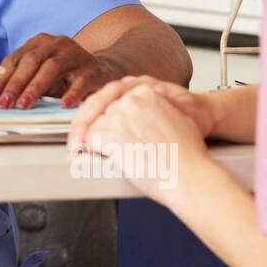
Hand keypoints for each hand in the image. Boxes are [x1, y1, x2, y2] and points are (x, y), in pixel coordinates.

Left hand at [0, 33, 123, 108]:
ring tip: (24, 105)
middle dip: (14, 84)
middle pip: (30, 61)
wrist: (105, 70)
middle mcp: (56, 44)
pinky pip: (81, 81)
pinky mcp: (92, 69)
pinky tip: (63, 105)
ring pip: (51, 68)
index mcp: (39, 43)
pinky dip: (72, 93)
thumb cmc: (66, 76)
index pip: (13, 60)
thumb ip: (23, 80)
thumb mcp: (41, 75)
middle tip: (3, 104)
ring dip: (35, 87)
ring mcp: (75, 55)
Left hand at [68, 80, 210, 200]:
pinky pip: (90, 139)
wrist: (190, 175)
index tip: (91, 121)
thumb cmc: (186, 154)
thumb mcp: (175, 118)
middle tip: (76, 139)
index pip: (111, 97)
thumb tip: (140, 117)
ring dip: (87, 138)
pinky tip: (86, 154)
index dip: (99, 112)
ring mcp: (122, 118)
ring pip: (92, 124)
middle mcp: (131, 101)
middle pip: (97, 109)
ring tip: (82, 149)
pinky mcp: (114, 137)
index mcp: (145, 92)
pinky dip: (86, 147)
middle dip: (85, 125)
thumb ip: (153, 110)